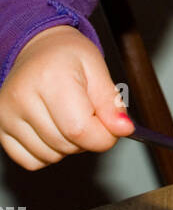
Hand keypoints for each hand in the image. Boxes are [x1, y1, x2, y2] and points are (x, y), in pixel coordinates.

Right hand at [0, 25, 133, 169]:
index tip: (112, 128)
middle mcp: (22, 98)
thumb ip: (112, 103)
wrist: (36, 48)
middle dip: (88, 139)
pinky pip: (31, 161)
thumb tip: (124, 129)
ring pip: (50, 156)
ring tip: (68, 117)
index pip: (79, 129)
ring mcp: (6, 115)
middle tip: (89, 115)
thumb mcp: (98, 70)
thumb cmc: (68, 56)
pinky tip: (52, 129)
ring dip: (68, 146)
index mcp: (51, 79)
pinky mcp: (0, 127)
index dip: (103, 137)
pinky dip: (47, 152)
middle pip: (65, 144)